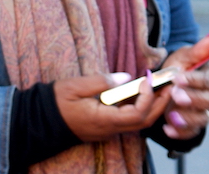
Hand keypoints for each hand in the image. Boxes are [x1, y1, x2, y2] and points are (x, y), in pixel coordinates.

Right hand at [54, 72, 170, 142]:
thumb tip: (126, 77)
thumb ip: (101, 81)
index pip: (137, 115)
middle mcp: (109, 129)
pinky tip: (142, 92)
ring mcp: (108, 129)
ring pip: (138, 123)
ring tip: (160, 86)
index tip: (147, 78)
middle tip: (169, 84)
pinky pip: (129, 120)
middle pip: (143, 122)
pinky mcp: (106, 126)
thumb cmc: (55, 102)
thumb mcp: (75, 86)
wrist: (39, 121)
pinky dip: (141, 107)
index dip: (148, 97)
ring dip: (153, 105)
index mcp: (103, 120)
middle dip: (160, 104)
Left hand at [160, 31, 208, 139]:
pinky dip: (179, 133)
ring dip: (187, 118)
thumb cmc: (179, 67)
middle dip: (192, 99)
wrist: (166, 85)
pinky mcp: (192, 126)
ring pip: (202, 119)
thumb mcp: (184, 56)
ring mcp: (202, 113)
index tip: (178, 77)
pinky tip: (167, 128)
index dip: (194, 80)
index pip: (208, 80)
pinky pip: (190, 133)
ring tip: (171, 114)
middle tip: (175, 95)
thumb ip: (199, 49)